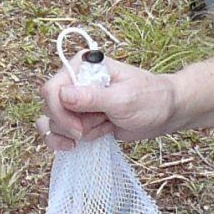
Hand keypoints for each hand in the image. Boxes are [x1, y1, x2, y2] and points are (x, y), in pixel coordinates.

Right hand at [36, 56, 177, 150]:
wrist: (165, 113)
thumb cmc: (150, 99)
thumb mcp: (123, 99)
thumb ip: (92, 98)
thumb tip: (62, 95)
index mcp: (83, 66)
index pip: (52, 89)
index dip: (61, 112)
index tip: (80, 129)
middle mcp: (75, 81)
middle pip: (49, 107)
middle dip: (69, 125)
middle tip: (91, 130)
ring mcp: (75, 101)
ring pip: (51, 121)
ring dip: (72, 133)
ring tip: (100, 129)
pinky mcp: (79, 118)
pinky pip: (55, 131)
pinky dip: (61, 141)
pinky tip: (74, 146)